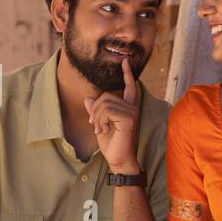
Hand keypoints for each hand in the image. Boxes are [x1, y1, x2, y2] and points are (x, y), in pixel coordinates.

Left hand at [84, 56, 140, 172]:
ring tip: (100, 129)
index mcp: (128, 107)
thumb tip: (89, 98)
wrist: (118, 159)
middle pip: (105, 95)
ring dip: (96, 117)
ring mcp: (132, 112)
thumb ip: (95, 110)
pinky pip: (106, 110)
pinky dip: (99, 120)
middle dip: (94, 110)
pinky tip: (103, 130)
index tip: (124, 61)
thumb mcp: (99, 124)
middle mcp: (132, 107)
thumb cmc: (111, 143)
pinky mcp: (129, 118)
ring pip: (104, 103)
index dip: (127, 74)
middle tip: (94, 125)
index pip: (129, 87)